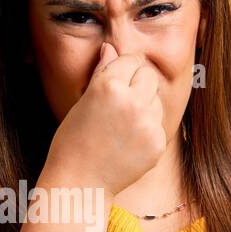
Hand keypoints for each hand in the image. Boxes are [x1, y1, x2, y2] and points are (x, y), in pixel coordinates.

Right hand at [42, 42, 167, 195]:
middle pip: (149, 76)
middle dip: (137, 85)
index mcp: (109, 86)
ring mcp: (148, 124)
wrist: (80, 183)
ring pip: (156, 100)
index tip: (114, 84)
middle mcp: (133, 101)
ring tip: (121, 127)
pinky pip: (158, 125)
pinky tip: (127, 144)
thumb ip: (103, 73)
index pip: (131, 60)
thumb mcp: (82, 102)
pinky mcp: (158, 143)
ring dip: (144, 107)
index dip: (122, 70)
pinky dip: (147, 131)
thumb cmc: (72, 141)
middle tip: (118, 106)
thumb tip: (111, 48)